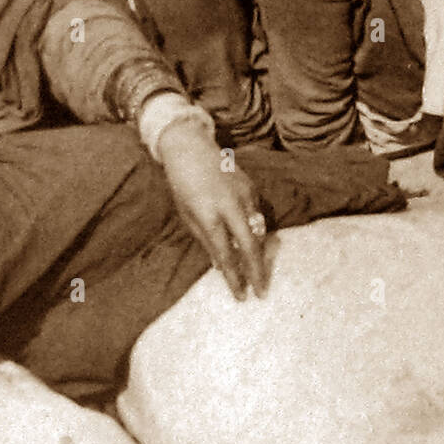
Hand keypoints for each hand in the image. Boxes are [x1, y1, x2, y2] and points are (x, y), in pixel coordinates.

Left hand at [157, 118, 267, 299]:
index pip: (226, 253)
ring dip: (260, 254)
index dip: (234, 277)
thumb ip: (206, 241)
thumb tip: (222, 266)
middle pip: (250, 244)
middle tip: (262, 292)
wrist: (191, 148)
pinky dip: (256, 232)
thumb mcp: (187, 215)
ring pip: (259, 231)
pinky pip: (257, 215)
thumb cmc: (182, 186)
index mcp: (208, 213)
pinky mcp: (252, 187)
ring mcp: (244, 194)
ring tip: (260, 274)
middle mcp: (230, 204)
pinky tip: (253, 243)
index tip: (240, 295)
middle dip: (257, 271)